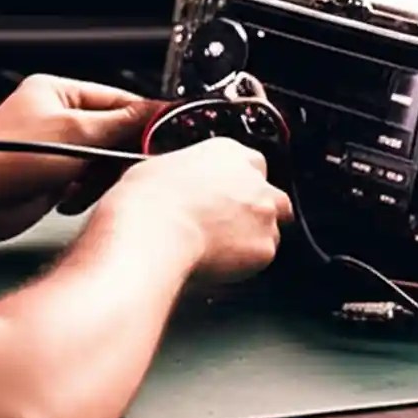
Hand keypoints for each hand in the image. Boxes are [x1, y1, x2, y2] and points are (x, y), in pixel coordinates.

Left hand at [0, 74, 163, 242]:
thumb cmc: (7, 158)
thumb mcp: (77, 134)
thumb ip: (123, 123)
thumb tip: (158, 112)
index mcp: (58, 92)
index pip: (117, 100)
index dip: (142, 119)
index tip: (166, 135)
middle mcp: (57, 117)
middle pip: (112, 132)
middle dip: (117, 154)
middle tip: (125, 167)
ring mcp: (55, 148)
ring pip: (101, 161)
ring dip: (97, 178)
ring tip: (83, 186)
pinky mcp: (52, 178)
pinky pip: (85, 183)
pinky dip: (83, 193)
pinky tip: (69, 199)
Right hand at [97, 137, 292, 282]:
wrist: (152, 233)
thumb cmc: (146, 200)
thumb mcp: (157, 168)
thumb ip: (182, 173)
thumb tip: (173, 183)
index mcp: (228, 152)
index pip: (251, 164)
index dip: (238, 183)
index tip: (226, 195)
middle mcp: (254, 180)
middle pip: (271, 196)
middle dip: (256, 211)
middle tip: (228, 226)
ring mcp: (264, 213)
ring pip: (271, 228)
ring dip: (252, 237)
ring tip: (220, 249)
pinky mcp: (265, 247)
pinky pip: (262, 257)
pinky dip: (246, 263)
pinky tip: (220, 265)